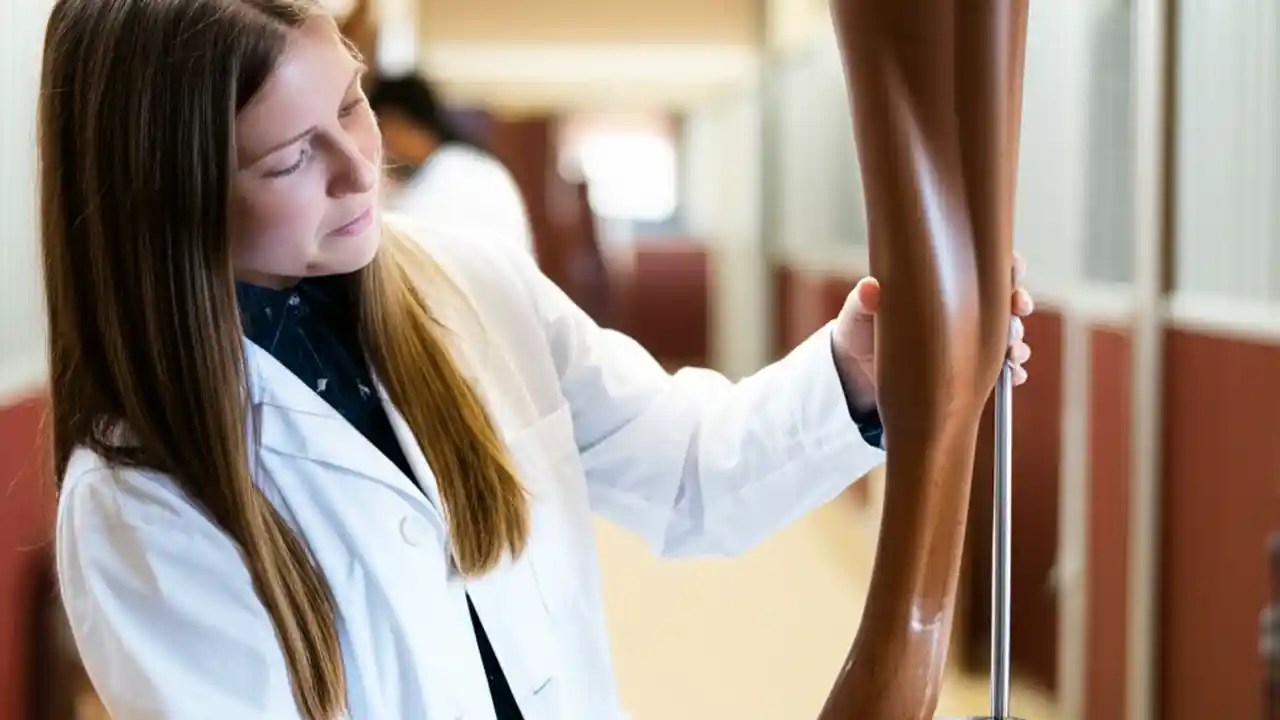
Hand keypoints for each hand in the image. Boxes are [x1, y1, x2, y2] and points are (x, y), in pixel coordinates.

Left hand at [832, 253, 1034, 411]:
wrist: (857, 371)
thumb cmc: (861, 329)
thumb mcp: (859, 312)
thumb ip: (866, 300)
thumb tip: (870, 287)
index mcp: (943, 284)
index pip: (983, 268)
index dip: (1006, 265)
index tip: (1013, 269)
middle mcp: (962, 309)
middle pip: (1004, 300)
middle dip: (1018, 303)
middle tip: (1017, 308)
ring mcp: (968, 340)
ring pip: (1008, 335)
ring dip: (1017, 342)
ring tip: (1011, 351)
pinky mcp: (968, 370)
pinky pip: (1001, 371)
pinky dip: (1012, 372)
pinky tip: (1013, 376)